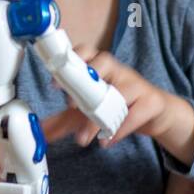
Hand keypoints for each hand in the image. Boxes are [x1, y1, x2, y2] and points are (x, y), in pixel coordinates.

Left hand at [42, 46, 185, 149]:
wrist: (155, 114)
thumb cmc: (118, 105)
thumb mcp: (89, 112)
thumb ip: (65, 120)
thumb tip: (39, 131)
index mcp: (100, 67)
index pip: (86, 52)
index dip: (70, 61)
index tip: (55, 83)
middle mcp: (118, 71)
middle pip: (104, 62)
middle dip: (87, 80)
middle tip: (71, 106)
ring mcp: (136, 84)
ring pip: (118, 93)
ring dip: (98, 118)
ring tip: (84, 138)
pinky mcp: (150, 102)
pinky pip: (135, 114)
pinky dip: (118, 130)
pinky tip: (106, 141)